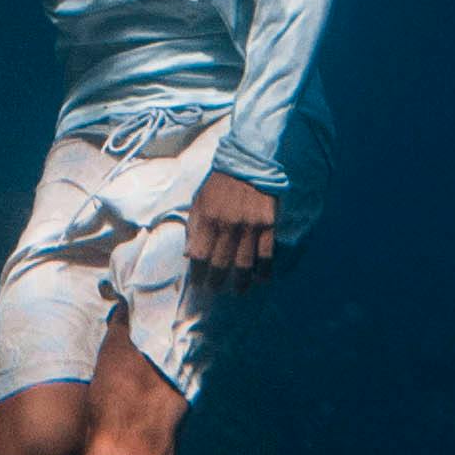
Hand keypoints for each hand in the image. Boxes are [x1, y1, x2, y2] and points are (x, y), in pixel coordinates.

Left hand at [186, 168, 278, 284]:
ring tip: (239, 290)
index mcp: (207, 219)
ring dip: (241, 281)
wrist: (247, 164)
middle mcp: (227, 225)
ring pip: (244, 263)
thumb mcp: (199, 201)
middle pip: (220, 263)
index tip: (198, 283)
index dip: (198, 273)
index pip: (199, 255)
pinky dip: (264, 269)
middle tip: (216, 290)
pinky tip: (261, 279)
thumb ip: (193, 227)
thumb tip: (187, 254)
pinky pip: (266, 253)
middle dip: (216, 281)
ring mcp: (249, 226)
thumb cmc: (219, 184)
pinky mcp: (267, 225)